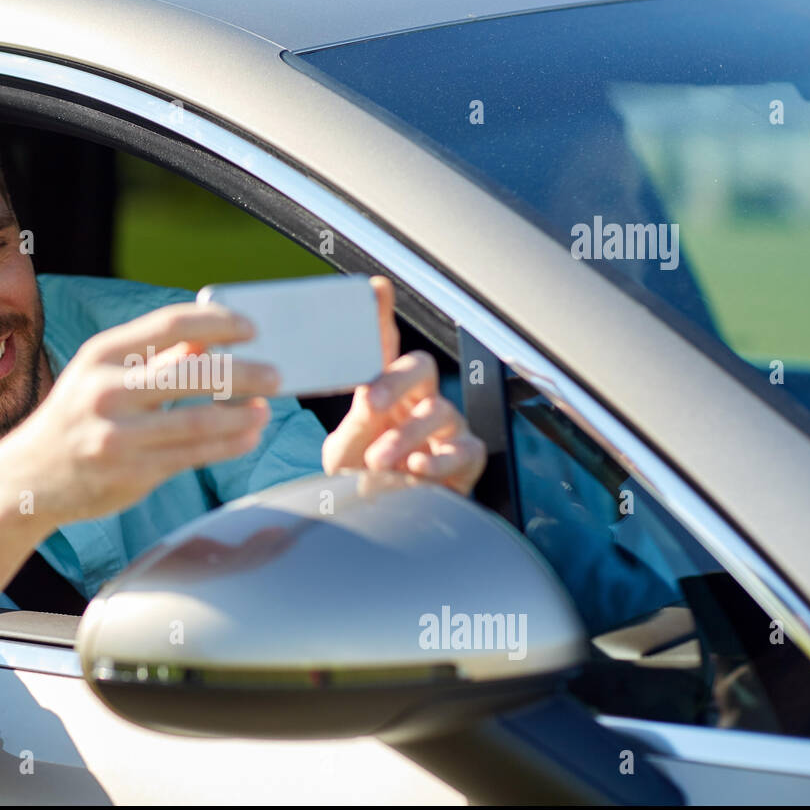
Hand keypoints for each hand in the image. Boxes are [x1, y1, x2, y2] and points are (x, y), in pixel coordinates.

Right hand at [0, 302, 281, 525]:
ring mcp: (117, 437)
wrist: (28, 476)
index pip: (171, 324)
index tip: (252, 329)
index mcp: (101, 355)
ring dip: (242, 415)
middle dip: (245, 373)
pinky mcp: (129, 474)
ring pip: (198, 422)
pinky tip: (247, 436)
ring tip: (265, 408)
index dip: (219, 323)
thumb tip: (211, 338)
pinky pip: (192, 457)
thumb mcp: (103, 375)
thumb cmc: (76, 417)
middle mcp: (106, 392)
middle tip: (277, 374)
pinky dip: (228, 446)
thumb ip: (155, 357)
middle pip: (193, 373)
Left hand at [321, 276, 486, 495]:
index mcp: (384, 391)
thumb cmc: (360, 479)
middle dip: (397, 380)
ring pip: (440, 411)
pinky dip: (439, 459)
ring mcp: (445, 429)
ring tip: (378, 460)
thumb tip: (368, 398)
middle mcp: (417, 402)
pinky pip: (464, 449)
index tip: (375, 290)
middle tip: (370, 404)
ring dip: (406, 435)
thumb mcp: (344, 451)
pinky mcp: (465, 459)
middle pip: (422, 367)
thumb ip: (355, 424)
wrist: (379, 520)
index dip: (380, 317)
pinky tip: (416, 469)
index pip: (384, 348)